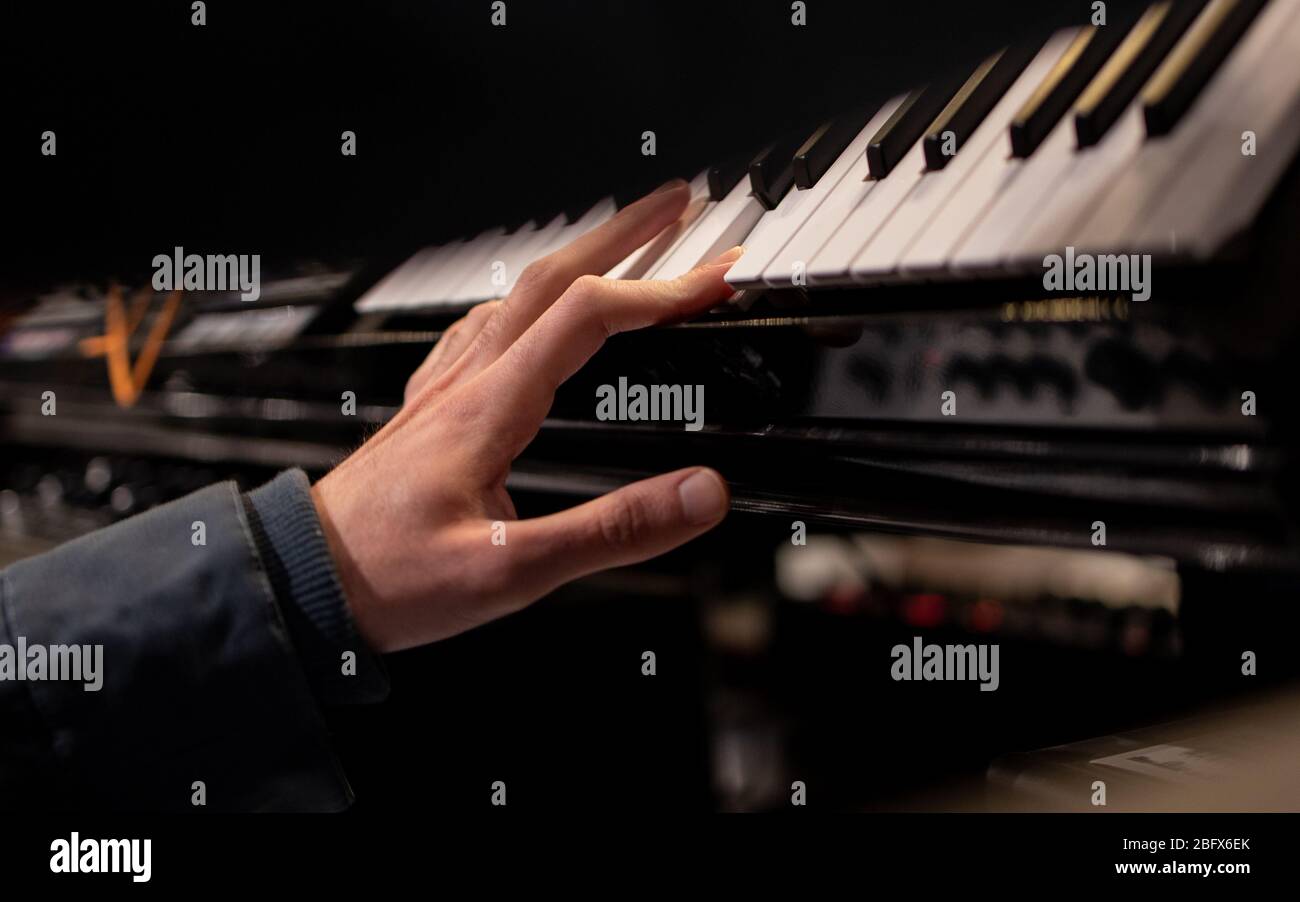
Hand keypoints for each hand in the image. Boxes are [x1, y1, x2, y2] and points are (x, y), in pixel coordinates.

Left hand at [311, 181, 740, 651]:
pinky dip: (526, 298)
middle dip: (623, 231)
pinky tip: (526, 310)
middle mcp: (465, 381)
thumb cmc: (391, 578)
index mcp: (490, 407)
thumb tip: (699, 493)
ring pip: (516, 293)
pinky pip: (481, 327)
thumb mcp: (512, 570)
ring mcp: (443, 389)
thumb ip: (612, 531)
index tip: (714, 280)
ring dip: (579, 255)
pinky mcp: (429, 409)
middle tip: (677, 205)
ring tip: (622, 242)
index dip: (660, 290)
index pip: (588, 315)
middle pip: (551, 276)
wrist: (304, 581)